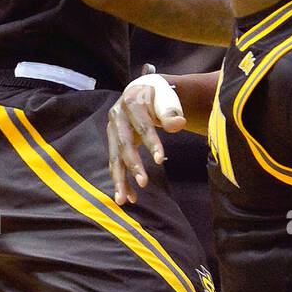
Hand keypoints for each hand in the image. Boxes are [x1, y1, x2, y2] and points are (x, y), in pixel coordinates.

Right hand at [107, 70, 185, 204]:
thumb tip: (178, 123)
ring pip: (115, 157)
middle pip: (124, 143)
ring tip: (125, 200)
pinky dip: (121, 180)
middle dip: (133, 164)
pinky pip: (115, 163)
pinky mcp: (113, 142)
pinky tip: (129, 196)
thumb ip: (171, 111)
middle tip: (144, 183)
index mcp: (131, 102)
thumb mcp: (166, 98)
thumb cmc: (158, 96)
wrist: (142, 91)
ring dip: (120, 179)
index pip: (142, 125)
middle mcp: (117, 116)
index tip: (161, 160)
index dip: (151, 142)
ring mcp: (112, 130)